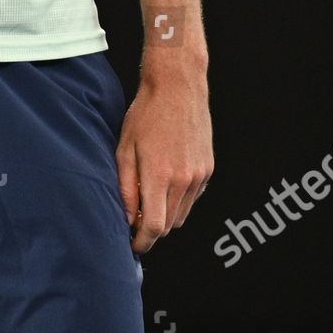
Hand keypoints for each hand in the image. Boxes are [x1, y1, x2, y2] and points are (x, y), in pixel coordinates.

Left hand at [116, 66, 212, 252]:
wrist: (177, 88)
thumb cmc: (145, 114)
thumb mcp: (124, 148)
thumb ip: (125, 186)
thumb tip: (126, 217)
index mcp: (159, 174)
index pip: (154, 226)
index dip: (143, 241)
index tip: (133, 245)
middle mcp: (184, 179)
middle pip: (169, 224)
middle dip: (151, 229)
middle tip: (134, 220)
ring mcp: (199, 176)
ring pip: (182, 214)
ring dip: (165, 215)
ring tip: (148, 199)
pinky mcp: (208, 170)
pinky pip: (192, 198)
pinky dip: (179, 200)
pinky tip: (165, 182)